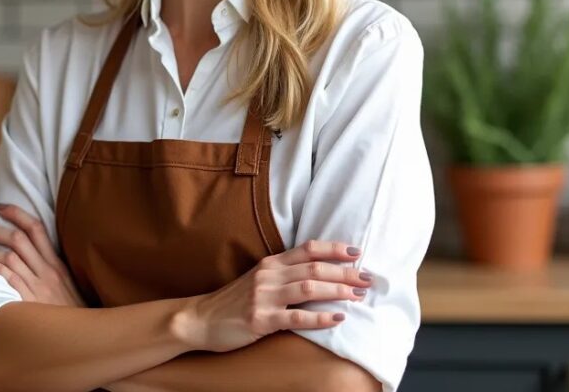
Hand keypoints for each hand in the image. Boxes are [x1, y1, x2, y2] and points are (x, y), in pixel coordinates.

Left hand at [0, 203, 85, 307]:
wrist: (80, 336)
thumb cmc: (70, 313)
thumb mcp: (66, 285)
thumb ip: (50, 269)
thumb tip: (30, 255)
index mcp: (56, 263)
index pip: (36, 228)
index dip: (17, 214)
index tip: (0, 207)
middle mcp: (46, 270)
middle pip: (18, 239)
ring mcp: (37, 285)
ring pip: (9, 256)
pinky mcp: (27, 301)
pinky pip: (7, 278)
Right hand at [181, 239, 372, 352]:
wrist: (201, 319)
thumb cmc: (234, 301)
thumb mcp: (258, 279)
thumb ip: (283, 273)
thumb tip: (318, 272)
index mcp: (270, 263)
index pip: (307, 249)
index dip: (333, 248)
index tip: (357, 251)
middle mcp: (268, 275)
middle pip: (313, 268)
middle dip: (344, 272)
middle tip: (367, 277)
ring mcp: (264, 297)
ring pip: (308, 288)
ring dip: (337, 290)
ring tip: (358, 295)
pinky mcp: (260, 320)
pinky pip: (296, 317)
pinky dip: (319, 317)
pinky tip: (337, 318)